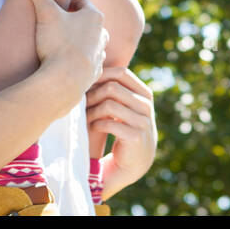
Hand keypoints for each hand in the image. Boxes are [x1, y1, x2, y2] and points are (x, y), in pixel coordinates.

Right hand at [19, 0, 107, 100]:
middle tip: (55, 27)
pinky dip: (79, 61)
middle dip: (73, 23)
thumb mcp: (44, 13)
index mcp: (93, 16)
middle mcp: (101, 34)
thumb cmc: (57, 44)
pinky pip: (88, 63)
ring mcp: (100, 54)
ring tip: (60, 46)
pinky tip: (65, 64)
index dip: (64, 5)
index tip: (52, 10)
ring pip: (90, 43)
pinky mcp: (95, 73)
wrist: (65, 80)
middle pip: (87, 22)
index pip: (79, 4)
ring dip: (78, 42)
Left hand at [87, 66, 156, 193]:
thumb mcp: (125, 106)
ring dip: (92, 111)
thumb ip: (116, 89)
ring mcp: (143, 121)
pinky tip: (92, 128)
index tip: (87, 85)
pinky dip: (96, 124)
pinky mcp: (135, 137)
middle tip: (82, 104)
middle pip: (112, 87)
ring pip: (109, 105)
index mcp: (145, 93)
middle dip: (93, 94)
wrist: (134, 161)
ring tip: (86, 118)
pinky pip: (108, 124)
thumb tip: (92, 67)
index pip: (121, 73)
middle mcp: (146, 105)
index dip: (101, 75)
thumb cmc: (124, 128)